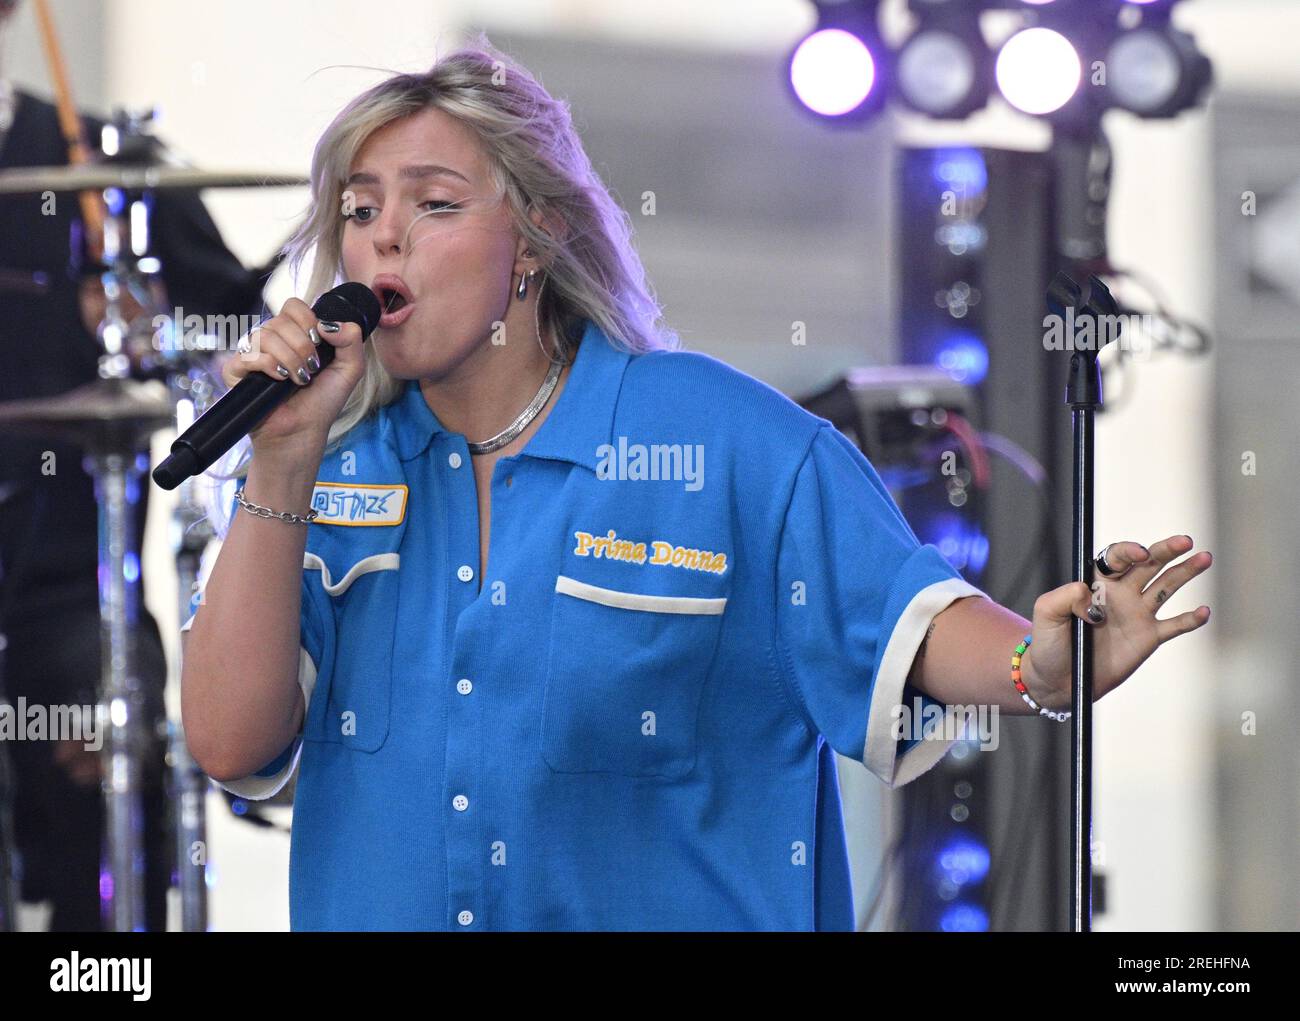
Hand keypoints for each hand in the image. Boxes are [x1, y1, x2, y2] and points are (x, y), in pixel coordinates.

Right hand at [217, 297, 367, 454]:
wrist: (304, 431)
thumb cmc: (323, 401)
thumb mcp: (350, 369)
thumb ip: (351, 340)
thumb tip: (328, 324)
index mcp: (294, 334)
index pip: (292, 306)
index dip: (306, 319)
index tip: (319, 341)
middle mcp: (271, 341)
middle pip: (279, 320)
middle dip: (302, 346)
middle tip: (311, 369)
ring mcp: (252, 355)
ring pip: (263, 335)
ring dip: (288, 358)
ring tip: (298, 379)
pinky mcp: (236, 373)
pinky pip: (246, 355)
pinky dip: (266, 366)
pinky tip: (279, 380)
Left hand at [1021, 534, 1211, 708]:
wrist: (1059, 679)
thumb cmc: (1049, 644)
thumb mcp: (1046, 614)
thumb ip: (1063, 596)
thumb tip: (1088, 592)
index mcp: (1096, 582)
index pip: (1117, 557)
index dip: (1129, 551)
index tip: (1140, 553)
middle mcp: (1120, 593)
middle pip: (1148, 564)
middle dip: (1166, 550)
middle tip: (1185, 541)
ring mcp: (1137, 614)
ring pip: (1166, 587)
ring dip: (1185, 572)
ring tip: (1204, 558)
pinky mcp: (1148, 638)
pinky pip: (1174, 625)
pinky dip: (1190, 619)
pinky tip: (1203, 611)